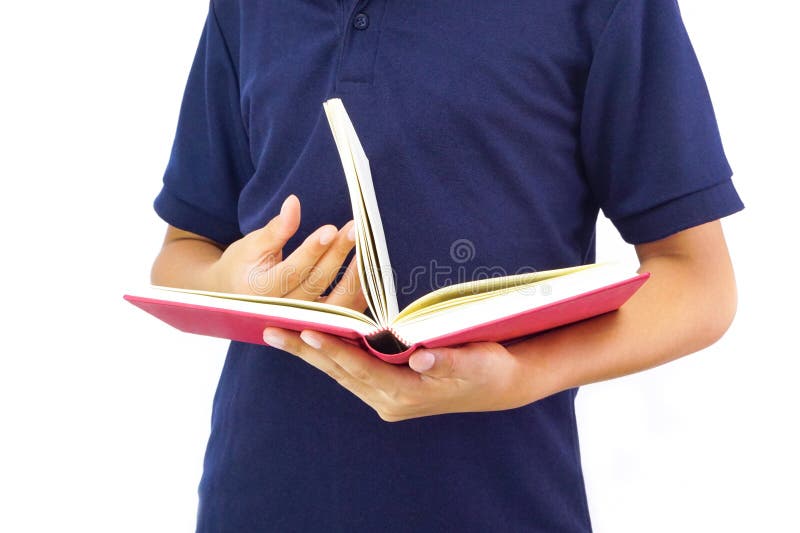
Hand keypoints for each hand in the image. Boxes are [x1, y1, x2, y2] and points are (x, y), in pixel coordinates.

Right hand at [207, 195, 366, 310]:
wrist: (234, 296)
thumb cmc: (242, 265)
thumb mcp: (253, 244)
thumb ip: (277, 229)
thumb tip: (294, 202)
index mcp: (260, 292)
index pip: (292, 270)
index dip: (313, 250)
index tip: (331, 229)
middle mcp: (280, 312)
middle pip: (315, 283)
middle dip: (337, 254)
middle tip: (355, 230)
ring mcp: (298, 322)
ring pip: (332, 302)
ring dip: (352, 276)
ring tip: (367, 249)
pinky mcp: (313, 324)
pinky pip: (340, 313)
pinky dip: (355, 294)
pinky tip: (369, 272)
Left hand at [261, 328, 547, 420]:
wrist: (498, 386)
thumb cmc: (488, 367)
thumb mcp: (473, 361)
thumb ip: (446, 359)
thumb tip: (419, 356)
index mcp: (406, 393)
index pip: (361, 368)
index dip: (334, 348)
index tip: (307, 331)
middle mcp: (389, 401)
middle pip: (340, 372)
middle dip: (305, 350)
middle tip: (269, 331)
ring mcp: (386, 399)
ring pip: (340, 373)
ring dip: (310, 354)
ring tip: (280, 335)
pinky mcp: (387, 391)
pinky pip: (350, 372)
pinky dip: (329, 356)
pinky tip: (311, 342)